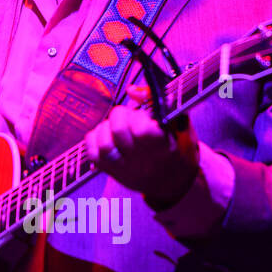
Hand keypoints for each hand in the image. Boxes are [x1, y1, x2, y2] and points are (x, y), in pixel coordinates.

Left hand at [83, 85, 198, 207]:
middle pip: (119, 131)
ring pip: (104, 143)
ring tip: (115, 126)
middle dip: (121, 115)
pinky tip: (106, 135)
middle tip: (128, 116)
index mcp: (164, 148)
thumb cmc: (177, 146)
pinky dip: (94, 138)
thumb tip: (131, 90)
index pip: (142, 130)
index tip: (146, 116)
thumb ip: (157, 101)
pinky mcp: (112, 171)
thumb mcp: (179, 123)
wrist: (173, 181)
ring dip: (106, 127)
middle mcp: (143, 161)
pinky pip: (92, 153)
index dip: (140, 117)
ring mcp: (125, 168)